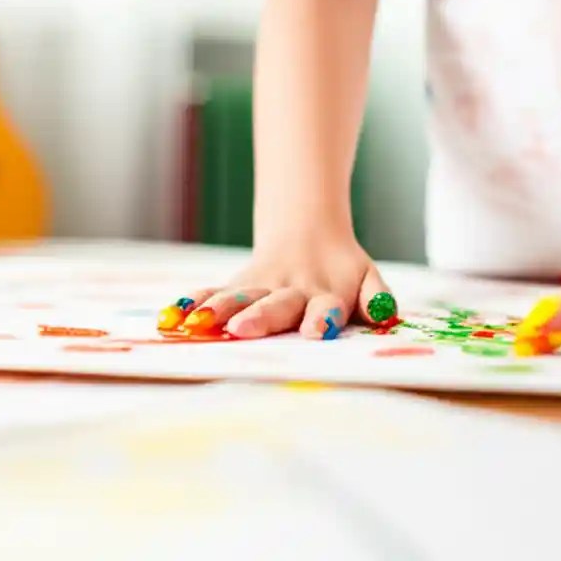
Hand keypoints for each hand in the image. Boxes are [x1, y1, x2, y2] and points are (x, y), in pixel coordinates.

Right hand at [163, 229, 394, 339]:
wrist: (308, 229)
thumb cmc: (341, 270)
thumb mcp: (367, 278)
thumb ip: (378, 298)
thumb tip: (386, 314)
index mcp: (327, 293)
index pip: (325, 308)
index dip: (320, 318)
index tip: (314, 331)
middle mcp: (292, 289)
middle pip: (276, 304)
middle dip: (259, 316)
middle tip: (240, 328)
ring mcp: (262, 285)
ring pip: (239, 295)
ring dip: (218, 309)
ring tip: (198, 323)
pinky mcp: (239, 283)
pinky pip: (215, 291)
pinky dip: (195, 301)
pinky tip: (174, 313)